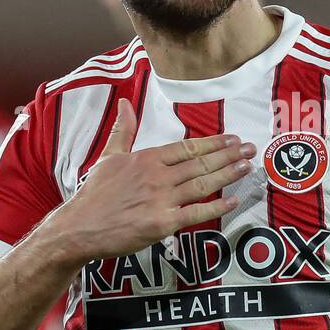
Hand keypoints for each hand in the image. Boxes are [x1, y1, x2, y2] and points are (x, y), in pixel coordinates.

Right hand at [49, 99, 255, 262]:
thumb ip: (123, 130)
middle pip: (200, 163)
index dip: (213, 143)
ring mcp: (161, 200)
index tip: (232, 139)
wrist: (79, 227)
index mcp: (147, 158)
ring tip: (247, 166)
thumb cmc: (94, 194)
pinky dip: (217, 206)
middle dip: (228, 155)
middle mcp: (157, 176)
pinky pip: (196, 213)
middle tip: (250, 149)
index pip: (187, 147)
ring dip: (228, 174)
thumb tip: (125, 102)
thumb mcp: (108, 156)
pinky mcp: (162, 223)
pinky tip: (234, 200)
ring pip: (202, 184)